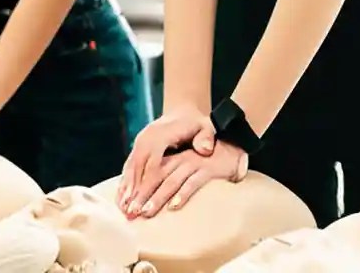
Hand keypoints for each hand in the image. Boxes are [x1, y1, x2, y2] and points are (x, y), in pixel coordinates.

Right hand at [117, 105, 215, 213]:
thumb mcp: (205, 127)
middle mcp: (146, 139)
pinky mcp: (137, 148)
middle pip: (138, 169)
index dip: (148, 185)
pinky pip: (128, 166)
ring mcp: (139, 143)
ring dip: (126, 190)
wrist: (182, 110)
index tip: (146, 202)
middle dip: (134, 192)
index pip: (153, 164)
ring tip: (123, 210)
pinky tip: (121, 199)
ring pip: (130, 168)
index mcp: (161, 136)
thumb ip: (205, 138)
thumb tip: (204, 149)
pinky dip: (124, 183)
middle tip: (131, 213)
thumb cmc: (195, 124)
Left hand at [123, 143, 245, 218]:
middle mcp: (179, 160)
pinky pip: (192, 183)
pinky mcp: (207, 170)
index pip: (148, 172)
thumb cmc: (207, 159)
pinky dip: (182, 195)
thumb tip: (150, 193)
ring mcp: (193, 164)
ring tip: (146, 212)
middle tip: (130, 213)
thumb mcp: (185, 163)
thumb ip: (171, 173)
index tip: (125, 204)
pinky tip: (173, 207)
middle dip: (141, 196)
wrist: (233, 146)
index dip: (136, 188)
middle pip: (155, 178)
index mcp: (171, 158)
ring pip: (170, 182)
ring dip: (157, 198)